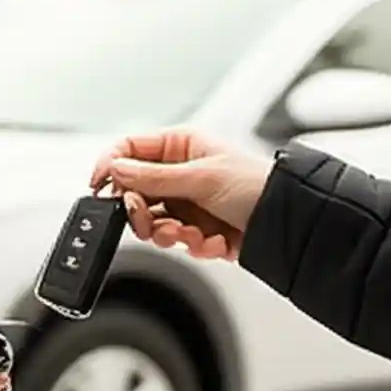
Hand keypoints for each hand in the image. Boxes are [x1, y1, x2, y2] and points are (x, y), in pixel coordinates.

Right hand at [91, 129, 272, 260]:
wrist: (290, 225)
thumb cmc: (259, 186)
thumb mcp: (201, 177)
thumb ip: (152, 177)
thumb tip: (116, 169)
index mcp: (181, 146)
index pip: (130, 149)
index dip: (112, 165)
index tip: (100, 185)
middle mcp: (180, 173)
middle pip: (134, 192)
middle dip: (142, 212)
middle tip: (149, 220)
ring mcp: (187, 202)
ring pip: (151, 221)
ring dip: (167, 233)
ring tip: (188, 235)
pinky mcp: (195, 229)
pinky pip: (174, 240)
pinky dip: (191, 244)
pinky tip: (212, 239)